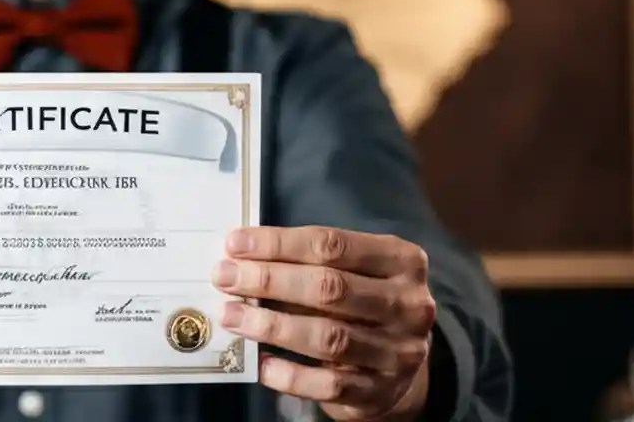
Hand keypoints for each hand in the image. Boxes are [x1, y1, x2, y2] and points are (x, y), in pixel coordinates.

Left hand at [213, 226, 436, 420]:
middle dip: (269, 280)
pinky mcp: (380, 391)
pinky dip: (290, 374)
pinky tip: (260, 362)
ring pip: (328, 336)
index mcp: (402, 261)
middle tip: (225, 277)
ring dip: (272, 325)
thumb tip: (242, 259)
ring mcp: (398, 352)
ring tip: (232, 316)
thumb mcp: (353, 271)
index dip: (278, 243)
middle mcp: (408, 305)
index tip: (234, 243)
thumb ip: (308, 262)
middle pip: (329, 287)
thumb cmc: (363, 303)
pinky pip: (328, 384)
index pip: (332, 244)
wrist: (400, 367)